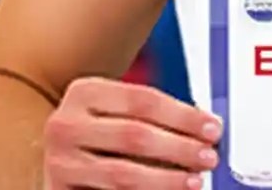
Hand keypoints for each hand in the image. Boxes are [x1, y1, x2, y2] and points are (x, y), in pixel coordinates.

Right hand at [42, 77, 220, 188]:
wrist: (59, 151)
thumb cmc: (99, 127)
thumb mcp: (117, 108)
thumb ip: (156, 115)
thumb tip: (206, 129)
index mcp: (85, 92)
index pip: (143, 100)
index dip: (183, 116)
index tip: (212, 128)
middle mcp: (66, 125)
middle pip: (135, 136)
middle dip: (179, 148)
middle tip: (208, 156)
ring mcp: (60, 161)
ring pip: (123, 174)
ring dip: (166, 180)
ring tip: (194, 180)